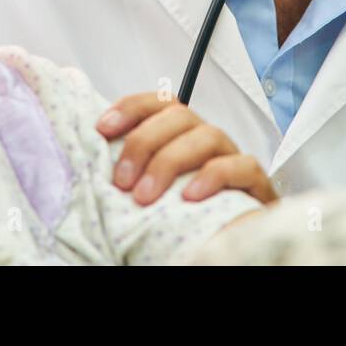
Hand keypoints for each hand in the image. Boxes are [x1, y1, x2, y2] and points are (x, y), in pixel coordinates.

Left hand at [96, 92, 277, 205]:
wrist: (228, 242)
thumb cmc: (185, 218)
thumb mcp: (152, 191)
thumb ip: (131, 173)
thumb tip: (89, 155)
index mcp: (181, 136)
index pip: (158, 103)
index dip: (130, 108)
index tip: (102, 128)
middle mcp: (207, 140)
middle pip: (180, 115)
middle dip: (144, 142)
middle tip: (121, 181)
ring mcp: (233, 158)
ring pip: (208, 136)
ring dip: (171, 161)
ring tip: (145, 195)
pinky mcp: (257, 183)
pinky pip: (243, 166)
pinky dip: (215, 176)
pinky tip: (190, 195)